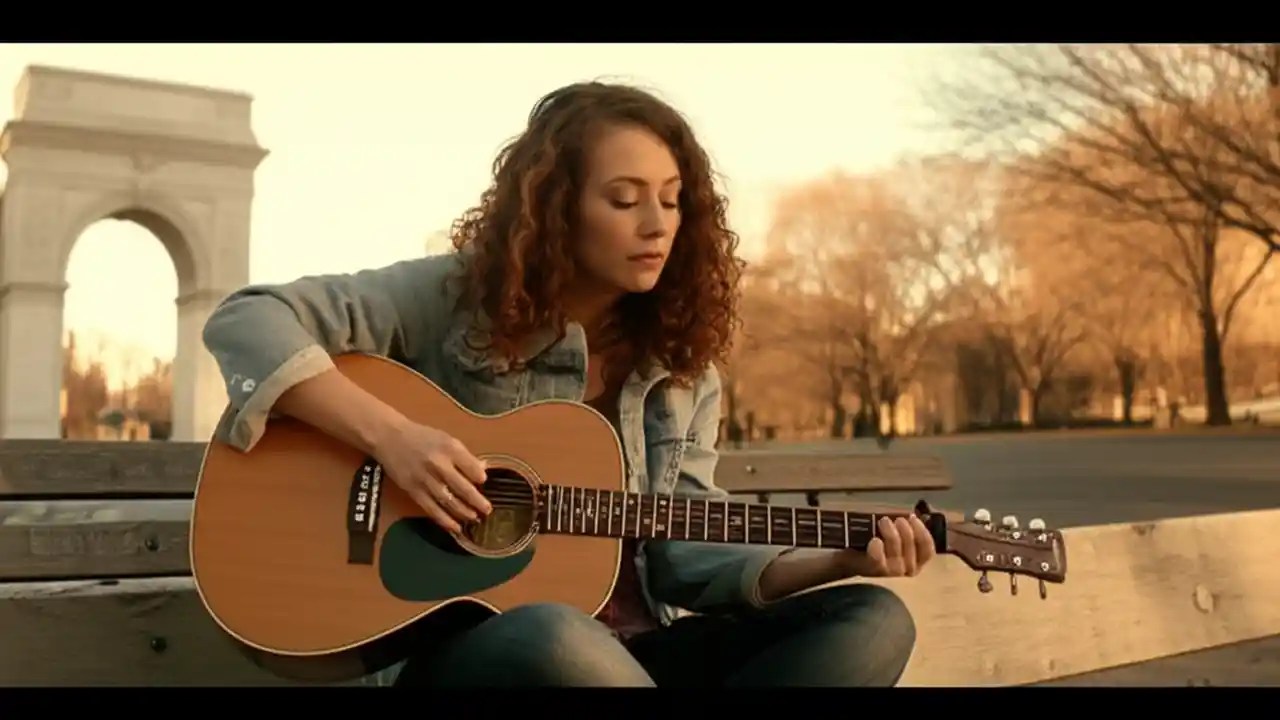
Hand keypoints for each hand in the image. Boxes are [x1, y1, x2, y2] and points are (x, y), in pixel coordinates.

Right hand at [373, 419, 491, 533]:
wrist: (389, 437)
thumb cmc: (421, 437)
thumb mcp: (446, 439)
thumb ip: (464, 456)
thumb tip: (483, 469)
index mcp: (449, 448)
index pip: (472, 468)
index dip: (481, 478)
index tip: (485, 483)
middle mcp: (438, 464)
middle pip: (462, 487)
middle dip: (477, 501)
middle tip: (487, 510)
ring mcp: (425, 479)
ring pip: (448, 501)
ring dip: (463, 512)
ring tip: (474, 518)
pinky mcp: (413, 491)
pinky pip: (431, 509)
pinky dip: (444, 520)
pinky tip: (455, 527)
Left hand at [837, 515, 935, 577]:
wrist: (851, 556)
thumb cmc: (877, 542)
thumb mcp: (894, 532)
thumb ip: (905, 526)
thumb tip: (911, 514)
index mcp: (916, 560)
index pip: (927, 551)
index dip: (923, 534)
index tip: (913, 518)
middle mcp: (907, 569)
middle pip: (913, 549)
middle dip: (906, 531)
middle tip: (897, 519)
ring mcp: (890, 572)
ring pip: (896, 553)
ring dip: (891, 534)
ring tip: (883, 521)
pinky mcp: (873, 571)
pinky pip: (879, 561)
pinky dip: (878, 550)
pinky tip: (875, 540)